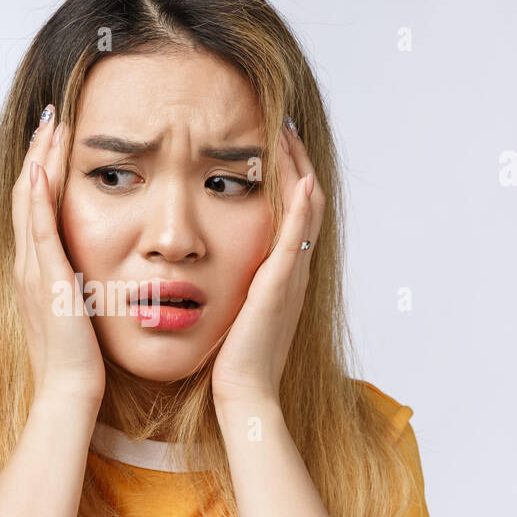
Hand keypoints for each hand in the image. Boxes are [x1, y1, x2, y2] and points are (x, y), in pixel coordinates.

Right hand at [12, 104, 105, 403]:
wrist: (70, 391)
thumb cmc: (80, 361)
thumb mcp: (79, 311)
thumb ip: (79, 286)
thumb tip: (92, 270)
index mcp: (36, 271)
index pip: (36, 207)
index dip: (43, 170)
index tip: (56, 139)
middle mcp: (28, 266)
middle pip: (27, 194)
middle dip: (39, 153)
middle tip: (51, 116)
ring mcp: (33, 272)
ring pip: (30, 203)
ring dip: (39, 161)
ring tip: (50, 126)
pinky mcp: (46, 282)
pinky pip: (38, 232)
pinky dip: (38, 200)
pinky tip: (42, 171)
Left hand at [211, 119, 325, 405]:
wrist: (243, 393)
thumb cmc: (232, 357)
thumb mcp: (233, 307)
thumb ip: (232, 282)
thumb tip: (211, 263)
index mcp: (281, 271)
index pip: (291, 211)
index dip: (286, 175)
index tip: (273, 142)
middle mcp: (294, 269)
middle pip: (305, 201)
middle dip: (296, 160)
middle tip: (286, 124)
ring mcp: (291, 277)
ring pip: (306, 211)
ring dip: (299, 170)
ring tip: (289, 134)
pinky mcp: (279, 287)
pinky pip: (296, 240)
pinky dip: (300, 210)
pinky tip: (300, 180)